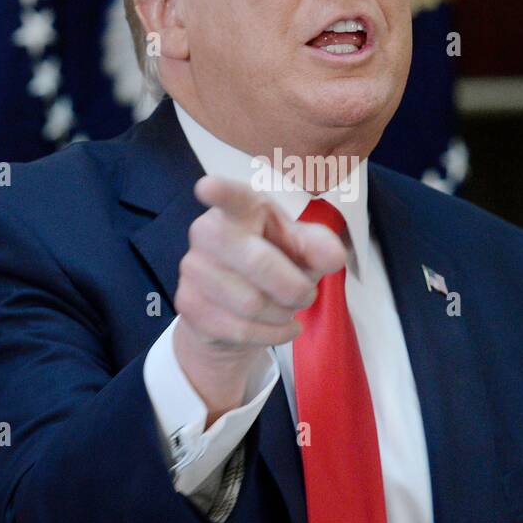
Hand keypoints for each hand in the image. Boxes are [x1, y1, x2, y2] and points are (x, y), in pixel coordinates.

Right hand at [173, 175, 345, 425]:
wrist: (233, 311)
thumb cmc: (273, 264)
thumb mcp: (301, 250)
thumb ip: (319, 247)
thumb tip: (335, 257)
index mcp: (240, 209)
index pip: (231, 198)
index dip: (221, 192)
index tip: (208, 187)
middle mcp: (208, 231)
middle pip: (258, 264)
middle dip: (294, 288)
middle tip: (306, 295)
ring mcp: (193, 268)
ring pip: (252, 304)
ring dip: (283, 314)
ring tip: (288, 309)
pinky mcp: (188, 304)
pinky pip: (241, 330)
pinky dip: (272, 335)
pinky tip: (279, 328)